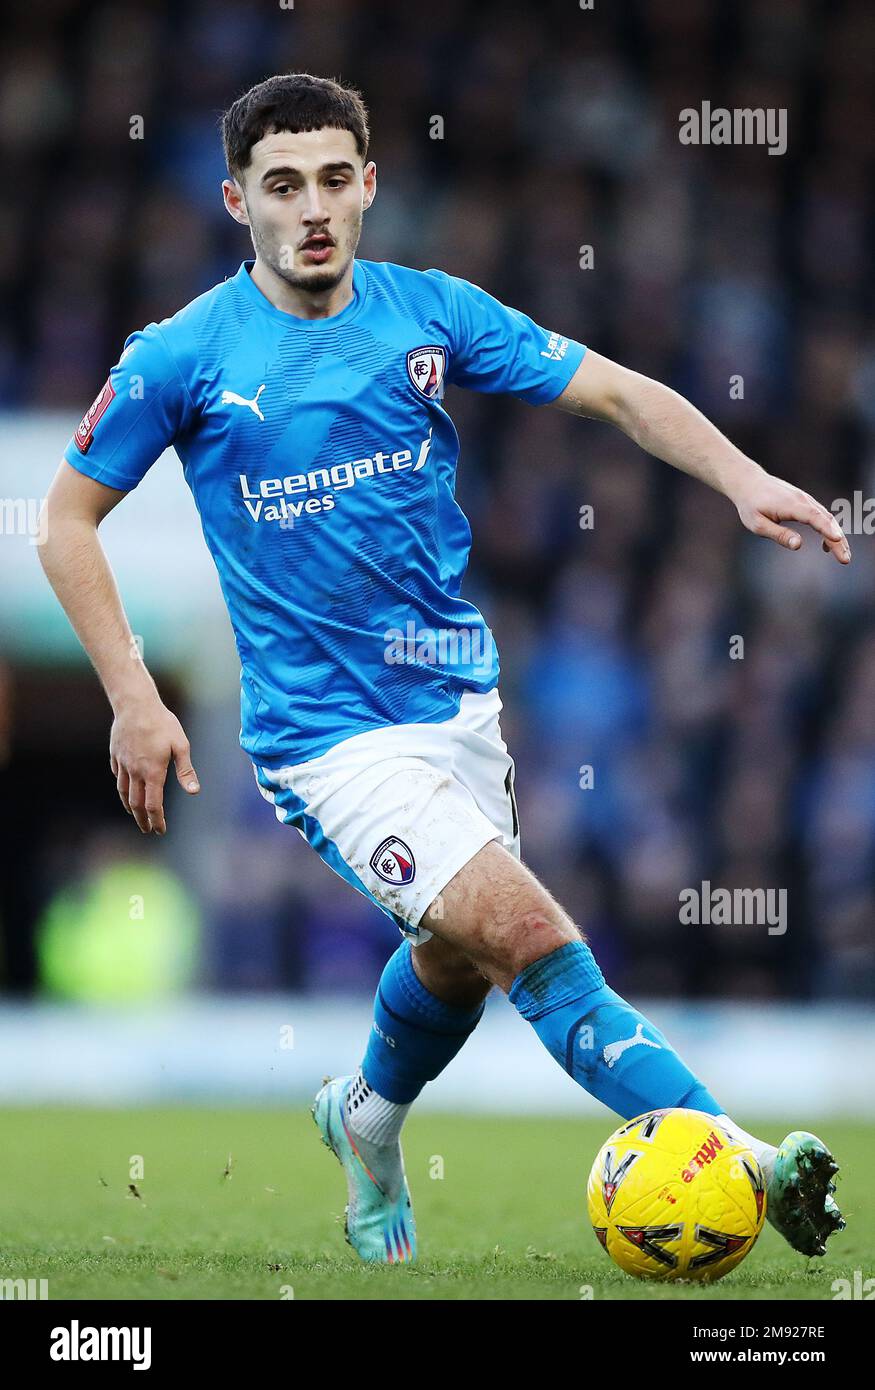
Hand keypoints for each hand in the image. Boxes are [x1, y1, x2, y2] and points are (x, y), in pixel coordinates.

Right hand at [109, 696, 199, 833]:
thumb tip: (194, 791)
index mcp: (153, 772)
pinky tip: (125, 788)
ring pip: (124, 792)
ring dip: (130, 807)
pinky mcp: (115, 754)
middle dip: (142, 819)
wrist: (134, 704)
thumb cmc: (162, 723)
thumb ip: (186, 770)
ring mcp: (123, 763)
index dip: (157, 820)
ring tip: (134, 814)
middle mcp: (135, 772)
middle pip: (136, 803)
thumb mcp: (181, 745)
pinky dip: (122, 787)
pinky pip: (118, 776)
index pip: (153, 805)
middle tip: (147, 829)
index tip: (160, 830)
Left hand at [733, 470, 850, 563]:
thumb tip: (799, 545)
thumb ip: (779, 534)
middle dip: (838, 540)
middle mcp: (802, 500)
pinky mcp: (805, 502)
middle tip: (845, 560)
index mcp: (790, 505)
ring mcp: (806, 499)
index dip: (827, 529)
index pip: (814, 517)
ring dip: (837, 536)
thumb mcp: (758, 524)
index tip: (838, 540)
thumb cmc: (750, 505)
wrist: (749, 482)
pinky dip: (829, 529)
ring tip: (843, 556)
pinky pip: (822, 516)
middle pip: (826, 520)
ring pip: (827, 518)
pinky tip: (828, 543)